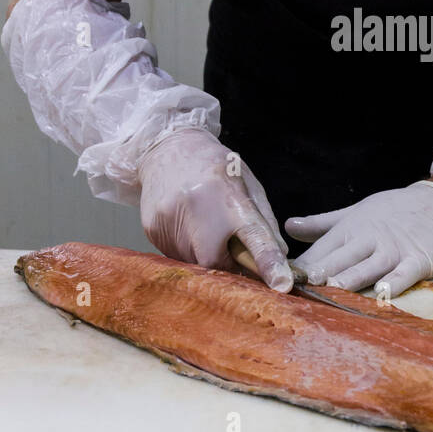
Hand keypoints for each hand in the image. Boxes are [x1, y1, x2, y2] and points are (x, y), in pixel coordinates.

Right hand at [138, 129, 293, 290]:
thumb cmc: (215, 168)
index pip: (253, 235)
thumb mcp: (247, 183)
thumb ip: (264, 220)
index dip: (268, 261)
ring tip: (202, 226)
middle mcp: (197, 207)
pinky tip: (186, 225)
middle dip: (225, 262)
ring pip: (193, 263)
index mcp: (228, 195)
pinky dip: (187, 249)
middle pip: (215, 262)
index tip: (280, 283)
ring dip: (204, 255)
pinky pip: (175, 256)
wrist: (167, 148)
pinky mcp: (152, 229)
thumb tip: (281, 257)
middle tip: (227, 244)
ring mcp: (169, 219)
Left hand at [285, 179, 432, 296]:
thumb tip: (288, 227)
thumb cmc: (393, 211)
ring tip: (333, 290)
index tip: (282, 279)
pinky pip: (404, 274)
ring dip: (351, 279)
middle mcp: (370, 239)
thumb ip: (322, 224)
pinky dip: (394, 284)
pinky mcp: (419, 261)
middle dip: (322, 272)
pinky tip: (383, 294)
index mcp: (351, 228)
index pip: (322, 249)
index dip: (303, 265)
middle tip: (300, 285)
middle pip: (342, 259)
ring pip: (369, 267)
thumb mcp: (355, 213)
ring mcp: (394, 251)